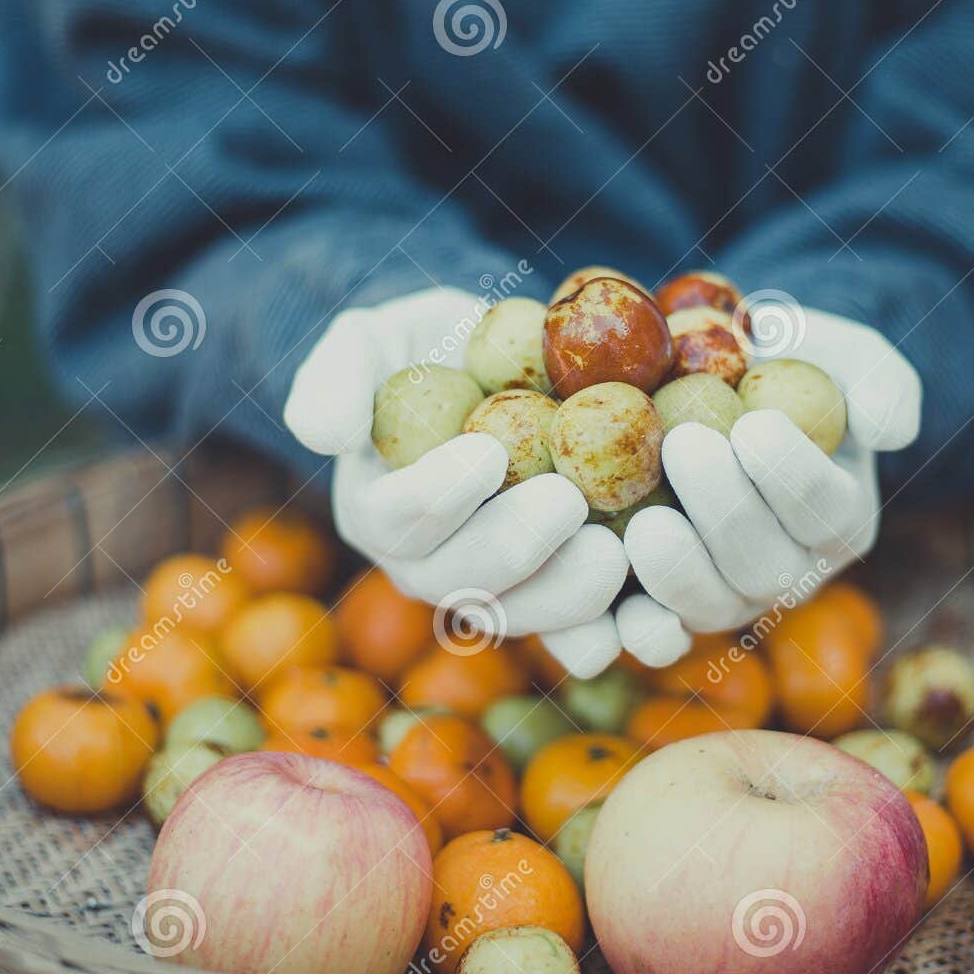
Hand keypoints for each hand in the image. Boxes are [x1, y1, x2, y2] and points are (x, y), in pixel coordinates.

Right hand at [284, 288, 628, 653]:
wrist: (499, 371)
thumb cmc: (430, 349)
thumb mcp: (375, 337)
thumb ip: (336, 373)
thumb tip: (321, 435)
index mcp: (377, 512)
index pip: (399, 518)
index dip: (439, 494)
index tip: (488, 450)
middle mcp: (428, 567)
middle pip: (462, 581)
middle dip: (515, 546)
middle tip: (569, 500)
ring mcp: (492, 592)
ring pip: (521, 616)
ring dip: (568, 596)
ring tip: (614, 551)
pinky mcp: (554, 599)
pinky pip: (576, 636)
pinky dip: (612, 631)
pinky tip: (652, 617)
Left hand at [616, 305, 920, 664]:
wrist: (713, 388)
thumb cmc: (783, 367)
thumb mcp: (844, 354)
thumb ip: (881, 382)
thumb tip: (890, 432)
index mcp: (841, 517)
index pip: (828, 511)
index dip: (793, 477)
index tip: (753, 424)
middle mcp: (792, 571)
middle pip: (766, 566)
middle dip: (726, 512)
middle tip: (684, 444)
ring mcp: (730, 597)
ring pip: (713, 606)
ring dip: (678, 571)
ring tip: (646, 522)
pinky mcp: (670, 608)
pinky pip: (659, 637)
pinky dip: (638, 629)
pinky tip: (614, 603)